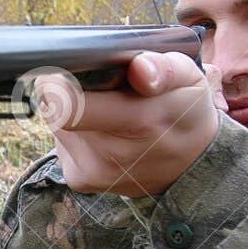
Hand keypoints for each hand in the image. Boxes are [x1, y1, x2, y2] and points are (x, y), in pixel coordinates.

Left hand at [35, 51, 226, 196]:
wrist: (191, 165)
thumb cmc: (186, 112)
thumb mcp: (190, 81)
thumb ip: (165, 69)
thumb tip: (140, 68)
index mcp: (136, 122)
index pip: (67, 105)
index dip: (57, 81)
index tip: (66, 68)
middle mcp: (108, 155)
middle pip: (56, 108)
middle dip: (70, 90)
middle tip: (101, 88)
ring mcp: (92, 172)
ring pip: (56, 123)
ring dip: (75, 112)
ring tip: (110, 112)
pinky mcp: (80, 180)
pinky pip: (62, 144)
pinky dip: (77, 133)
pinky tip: (105, 133)